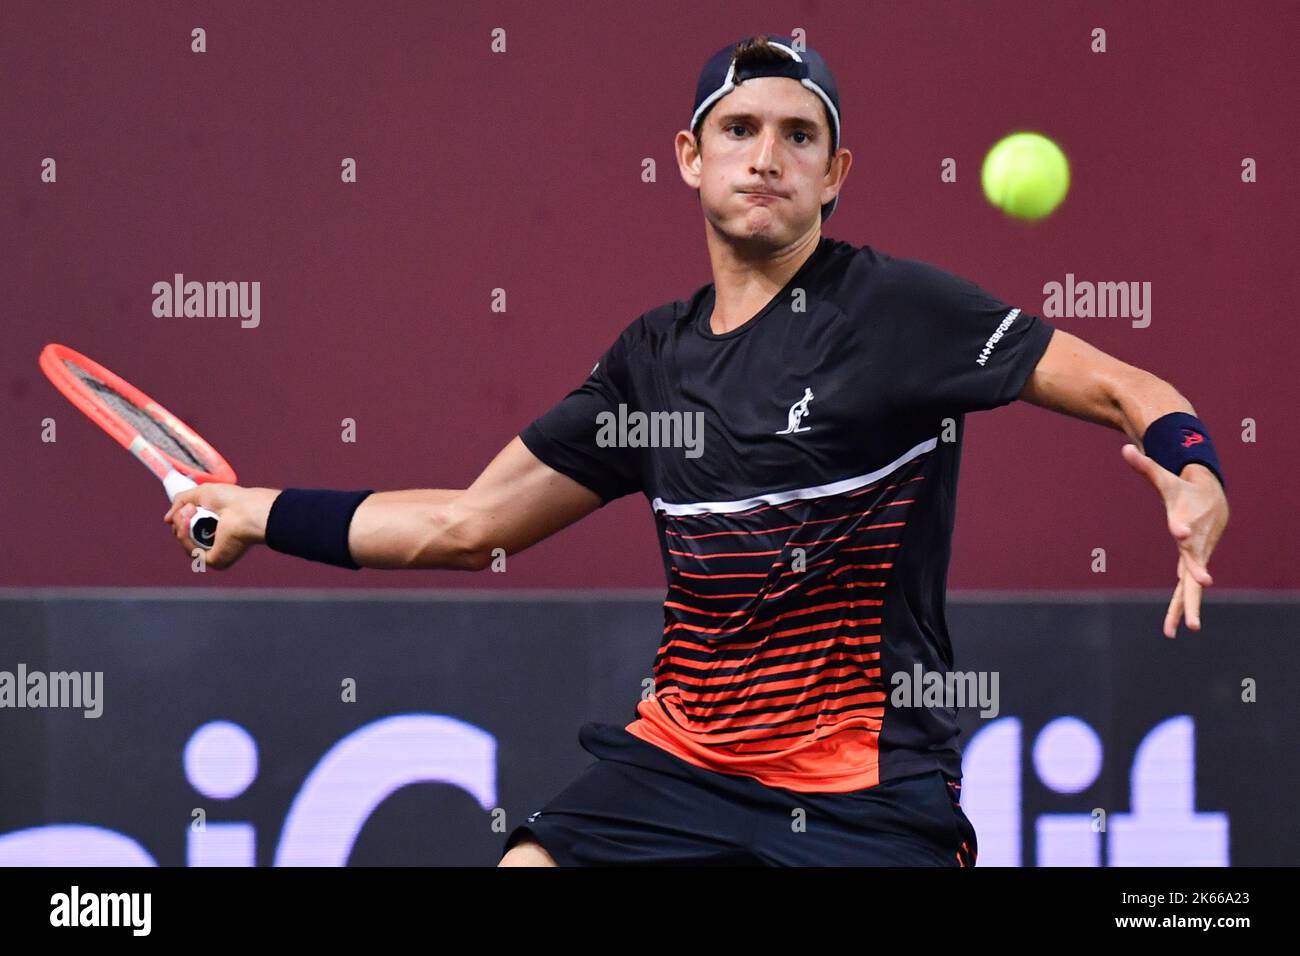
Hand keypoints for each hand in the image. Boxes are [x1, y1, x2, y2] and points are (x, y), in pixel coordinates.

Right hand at [164, 484, 279, 569]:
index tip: (187, 506)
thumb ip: (180, 502)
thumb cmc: (231, 499)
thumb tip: (166, 519)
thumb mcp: (200, 493)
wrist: (246, 509)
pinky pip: (191, 552)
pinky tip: (187, 522)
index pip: (189, 527)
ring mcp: (215, 552)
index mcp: (215, 527)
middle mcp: (216, 541)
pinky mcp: (216, 561)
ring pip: (185, 543)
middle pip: (184, 535)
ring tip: (190, 510)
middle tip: (190, 507)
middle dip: (180, 519)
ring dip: (181, 525)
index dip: (182, 518)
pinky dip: (185, 537)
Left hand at [1121, 445, 1228, 637]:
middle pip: (1196, 560)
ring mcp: (1195, 558)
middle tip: (1204, 582)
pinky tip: (1175, 628)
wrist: (1214, 501)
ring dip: (1189, 606)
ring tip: (1188, 628)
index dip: (1181, 526)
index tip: (1179, 530)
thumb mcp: (1163, 478)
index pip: (1184, 524)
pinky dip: (1182, 608)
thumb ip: (1144, 466)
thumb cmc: (1184, 491)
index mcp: (1186, 520)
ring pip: (1192, 586)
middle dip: (1198, 572)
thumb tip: (1124, 448)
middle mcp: (1194, 543)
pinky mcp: (1193, 567)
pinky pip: (1187, 592)